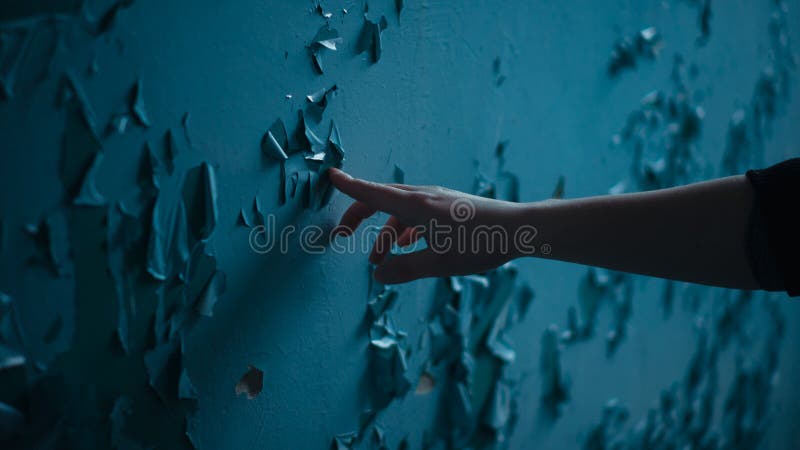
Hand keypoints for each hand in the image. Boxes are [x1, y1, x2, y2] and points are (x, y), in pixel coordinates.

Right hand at [328, 168, 532, 283]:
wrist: (521, 229)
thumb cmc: (481, 243)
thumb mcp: (439, 262)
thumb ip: (405, 268)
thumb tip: (378, 274)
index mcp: (418, 205)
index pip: (375, 194)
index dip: (351, 188)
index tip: (331, 176)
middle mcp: (426, 197)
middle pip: (383, 200)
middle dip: (361, 216)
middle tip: (343, 235)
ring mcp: (439, 201)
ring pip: (401, 211)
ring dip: (385, 232)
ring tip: (378, 258)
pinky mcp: (451, 209)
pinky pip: (417, 215)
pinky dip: (405, 230)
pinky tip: (407, 247)